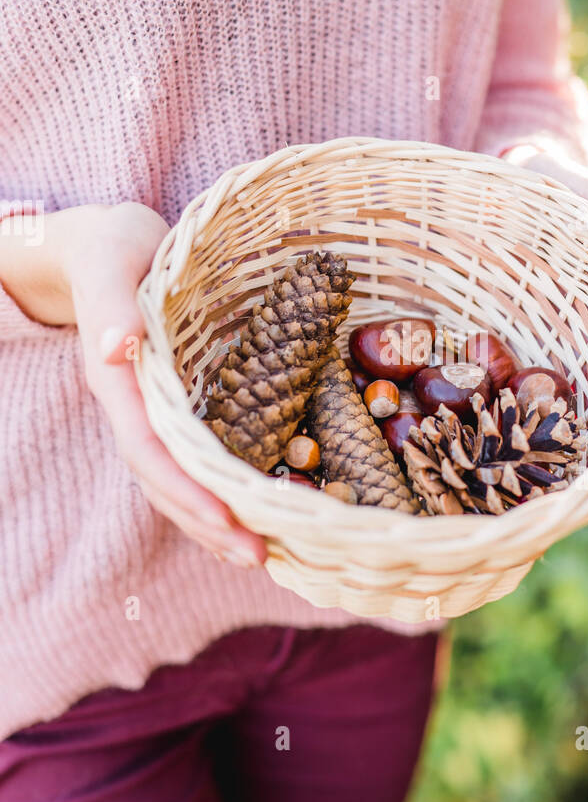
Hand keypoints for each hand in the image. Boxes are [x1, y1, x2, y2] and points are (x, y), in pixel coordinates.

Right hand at [53, 203, 266, 566]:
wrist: (108, 245)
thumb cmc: (112, 245)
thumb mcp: (110, 260)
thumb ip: (112, 303)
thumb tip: (116, 347)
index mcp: (118, 383)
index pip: (149, 450)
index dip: (186, 489)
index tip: (226, 519)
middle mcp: (134, 409)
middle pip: (166, 483)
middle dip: (209, 523)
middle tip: (260, 557)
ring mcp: (155, 413)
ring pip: (180, 482)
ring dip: (218, 520)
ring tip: (265, 553)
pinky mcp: (177, 408)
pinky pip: (197, 460)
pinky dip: (224, 492)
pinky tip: (262, 512)